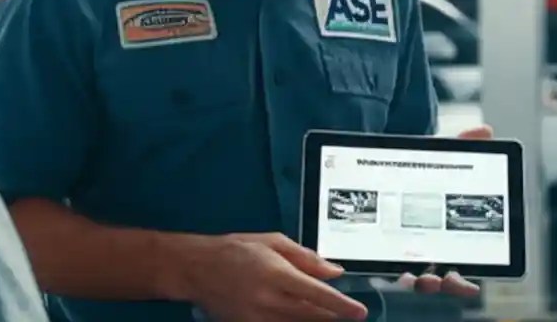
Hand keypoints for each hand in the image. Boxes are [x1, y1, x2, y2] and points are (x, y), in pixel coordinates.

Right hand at [184, 233, 367, 321]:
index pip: (317, 294)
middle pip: (311, 315)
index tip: (360, 311)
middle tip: (352, 317)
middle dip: (333, 318)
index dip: (341, 305)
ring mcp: (257, 317)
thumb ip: (306, 257)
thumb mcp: (273, 242)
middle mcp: (268, 299)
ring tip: (331, 319)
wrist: (196, 268)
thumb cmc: (237, 249)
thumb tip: (334, 271)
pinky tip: (304, 321)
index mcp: (277, 274)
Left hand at [393, 125, 492, 298]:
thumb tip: (486, 131)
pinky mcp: (378, 252)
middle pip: (436, 279)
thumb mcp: (435, 158)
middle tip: (439, 281)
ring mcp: (400, 254)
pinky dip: (392, 273)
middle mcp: (423, 252)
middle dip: (441, 285)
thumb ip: (460, 146)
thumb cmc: (414, 169)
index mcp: (442, 237)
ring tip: (420, 279)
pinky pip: (385, 270)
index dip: (462, 281)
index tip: (470, 285)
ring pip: (412, 280)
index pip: (455, 265)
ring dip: (418, 284)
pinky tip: (395, 271)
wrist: (379, 170)